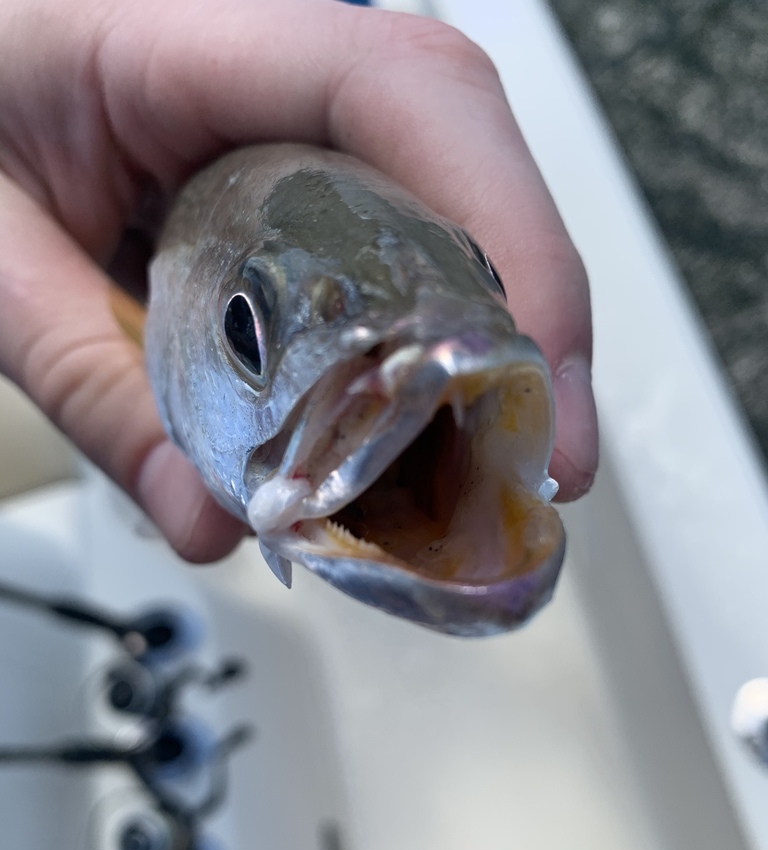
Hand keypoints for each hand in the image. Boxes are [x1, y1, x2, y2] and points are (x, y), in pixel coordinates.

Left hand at [0, 0, 596, 561]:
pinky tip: (425, 418)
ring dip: (487, 342)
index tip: (541, 378)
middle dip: (523, 319)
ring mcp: (298, 120)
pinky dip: (428, 339)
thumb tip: (212, 522)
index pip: (405, 91)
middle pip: (466, 163)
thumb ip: (91, 384)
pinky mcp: (299, 172)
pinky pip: (398, 241)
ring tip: (493, 462)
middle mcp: (277, 66)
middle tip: (542, 459)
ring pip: (450, 211)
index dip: (511, 231)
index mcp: (192, 32)